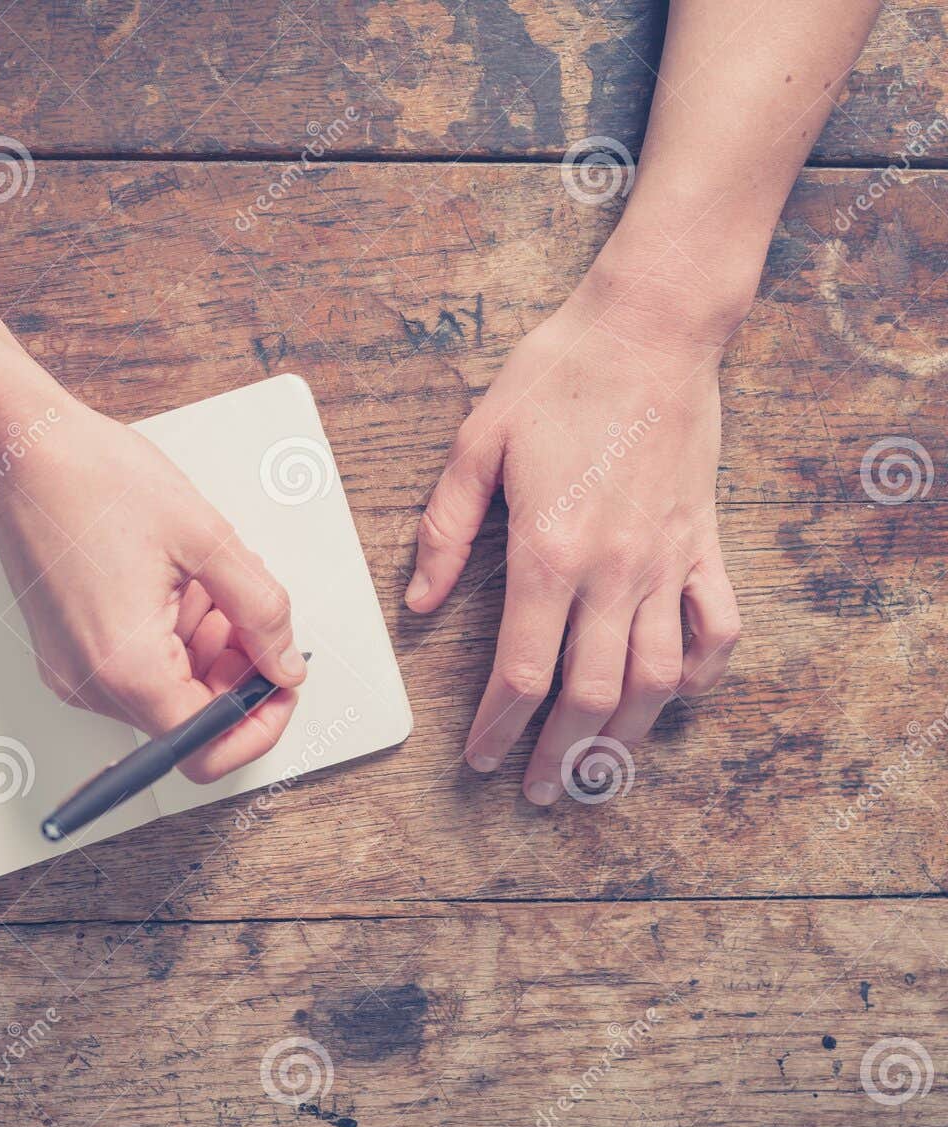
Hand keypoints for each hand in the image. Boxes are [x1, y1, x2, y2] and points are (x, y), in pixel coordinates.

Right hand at [0, 398, 306, 783]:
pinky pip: (134, 670)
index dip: (258, 719)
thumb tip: (286, 663)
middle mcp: (91, 684)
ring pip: (165, 693)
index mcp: (127, 667)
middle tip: (247, 608)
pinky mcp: (65, 654)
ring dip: (204, 649)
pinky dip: (170, 639)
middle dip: (234, 671)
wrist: (23, 449)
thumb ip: (262, 611)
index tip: (280, 682)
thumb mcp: (207, 539)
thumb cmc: (95, 480)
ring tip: (203, 581)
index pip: (207, 746)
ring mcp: (72, 672)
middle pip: (187, 719)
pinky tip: (173, 585)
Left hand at [404, 279, 741, 803]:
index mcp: (548, 551)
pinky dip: (702, 672)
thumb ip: (443, 530)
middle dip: (558, 753)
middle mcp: (614, 570)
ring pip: (657, 677)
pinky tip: (676, 695)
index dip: (498, 726)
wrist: (650, 328)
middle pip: (590, 693)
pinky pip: (717, 627)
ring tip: (597, 769)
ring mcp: (667, 561)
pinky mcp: (703, 544)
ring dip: (626, 734)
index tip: (481, 758)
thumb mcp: (475, 443)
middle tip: (534, 788)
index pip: (521, 669)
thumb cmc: (557, 378)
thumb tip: (418, 602)